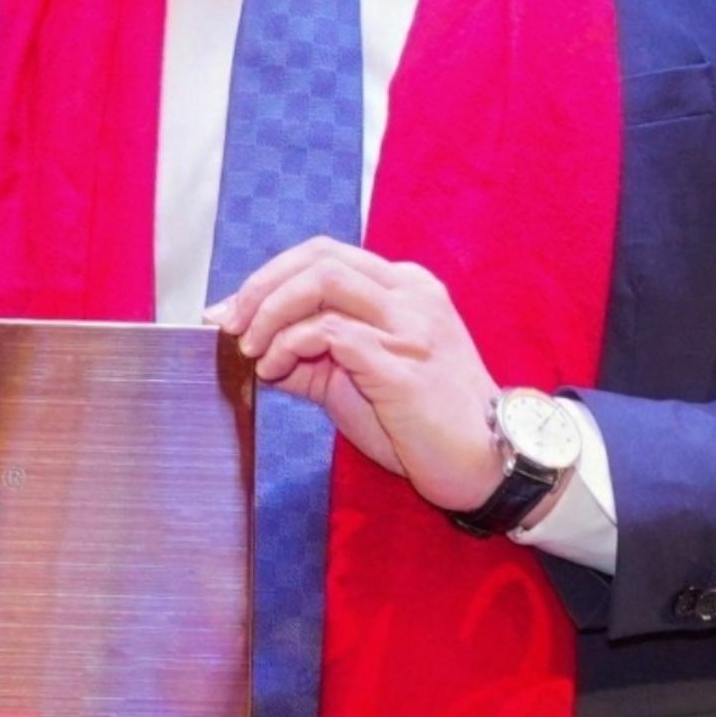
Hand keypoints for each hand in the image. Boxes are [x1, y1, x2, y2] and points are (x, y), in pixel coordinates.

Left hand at [210, 237, 504, 511]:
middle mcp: (410, 295)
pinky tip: (276, 370)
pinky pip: (332, 333)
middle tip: (230, 324)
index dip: (269, 276)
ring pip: (322, 283)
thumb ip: (312, 357)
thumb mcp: (359, 379)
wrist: (485, 462)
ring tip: (252, 351)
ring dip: (271, 314)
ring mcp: (410, 325)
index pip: (325, 254)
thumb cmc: (423, 423)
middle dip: (261, 287)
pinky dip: (290, 345)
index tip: (231, 310)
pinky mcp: (402, 364)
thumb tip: (254, 348)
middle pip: (319, 258)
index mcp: (404, 288)